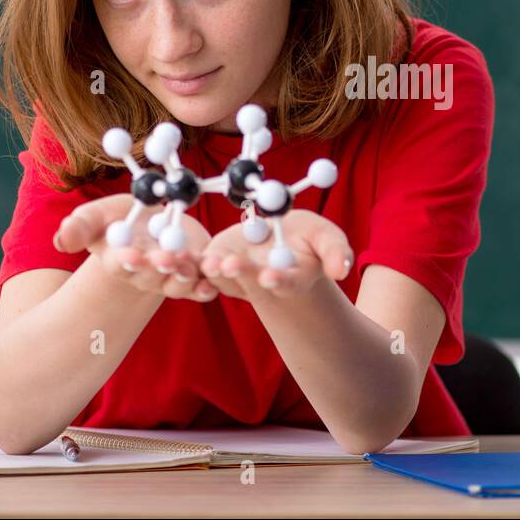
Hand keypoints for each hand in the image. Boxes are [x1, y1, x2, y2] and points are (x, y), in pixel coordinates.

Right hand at [52, 193, 216, 301]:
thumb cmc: (118, 221)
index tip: (130, 255)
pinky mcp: (196, 275)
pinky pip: (202, 286)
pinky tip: (213, 282)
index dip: (126, 261)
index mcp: (121, 260)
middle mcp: (146, 274)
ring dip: (185, 277)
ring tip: (189, 266)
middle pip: (152, 274)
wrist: (150, 225)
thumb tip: (62, 238)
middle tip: (165, 258)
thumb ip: (80, 226)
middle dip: (158, 267)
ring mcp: (172, 278)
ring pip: (179, 282)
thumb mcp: (97, 217)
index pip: (121, 263)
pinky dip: (208, 285)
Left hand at [199, 209, 354, 302]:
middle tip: (232, 265)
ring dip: (211, 270)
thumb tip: (341, 270)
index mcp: (289, 278)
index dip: (278, 281)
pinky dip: (186, 262)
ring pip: (220, 275)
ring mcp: (235, 275)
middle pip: (249, 279)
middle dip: (241, 273)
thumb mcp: (325, 237)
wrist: (278, 236)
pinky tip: (178, 258)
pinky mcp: (214, 262)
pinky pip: (198, 265)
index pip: (285, 283)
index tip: (270, 276)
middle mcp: (260, 281)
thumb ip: (335, 251)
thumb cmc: (307, 238)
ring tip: (208, 263)